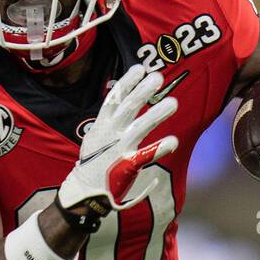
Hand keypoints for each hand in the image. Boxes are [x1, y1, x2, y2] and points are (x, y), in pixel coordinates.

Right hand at [57, 64, 178, 218]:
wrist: (85, 191)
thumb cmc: (94, 162)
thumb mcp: (95, 137)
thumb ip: (109, 119)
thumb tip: (121, 98)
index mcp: (101, 125)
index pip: (114, 98)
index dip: (127, 82)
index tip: (140, 68)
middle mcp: (110, 134)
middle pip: (128, 108)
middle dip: (142, 91)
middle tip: (157, 77)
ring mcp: (119, 150)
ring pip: (140, 128)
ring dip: (157, 115)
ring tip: (173, 103)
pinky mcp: (128, 167)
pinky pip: (146, 156)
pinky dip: (160, 148)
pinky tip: (174, 141)